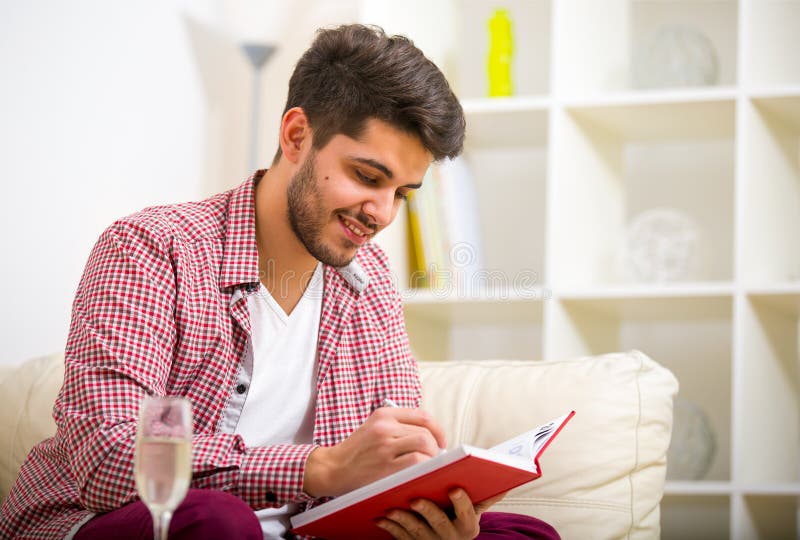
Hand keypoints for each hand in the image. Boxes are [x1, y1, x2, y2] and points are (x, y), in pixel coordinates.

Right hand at [303, 407, 445, 496]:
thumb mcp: (374, 428)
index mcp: (383, 414)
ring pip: (425, 444)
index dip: (438, 429)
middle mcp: (385, 426)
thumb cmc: (356, 451)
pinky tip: (420, 473)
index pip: (422, 415)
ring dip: (432, 457)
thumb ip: (398, 426)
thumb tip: (431, 436)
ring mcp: (385, 445)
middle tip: (435, 458)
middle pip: (426, 431)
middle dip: (437, 446)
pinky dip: (424, 467)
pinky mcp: (385, 465)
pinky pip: (416, 462)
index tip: (440, 441)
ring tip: (428, 465)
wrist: (332, 468)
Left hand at [376, 489, 506, 538]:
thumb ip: (486, 497)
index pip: (468, 515)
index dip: (462, 503)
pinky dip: (390, 528)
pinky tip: (380, 517)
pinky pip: (400, 538)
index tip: (455, 488)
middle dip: (427, 511)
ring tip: (391, 508)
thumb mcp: (474, 510)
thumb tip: (505, 481)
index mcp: (468, 526)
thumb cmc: (458, 518)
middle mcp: (451, 538)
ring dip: (402, 520)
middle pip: (439, 524)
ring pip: (416, 533)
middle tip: (415, 499)